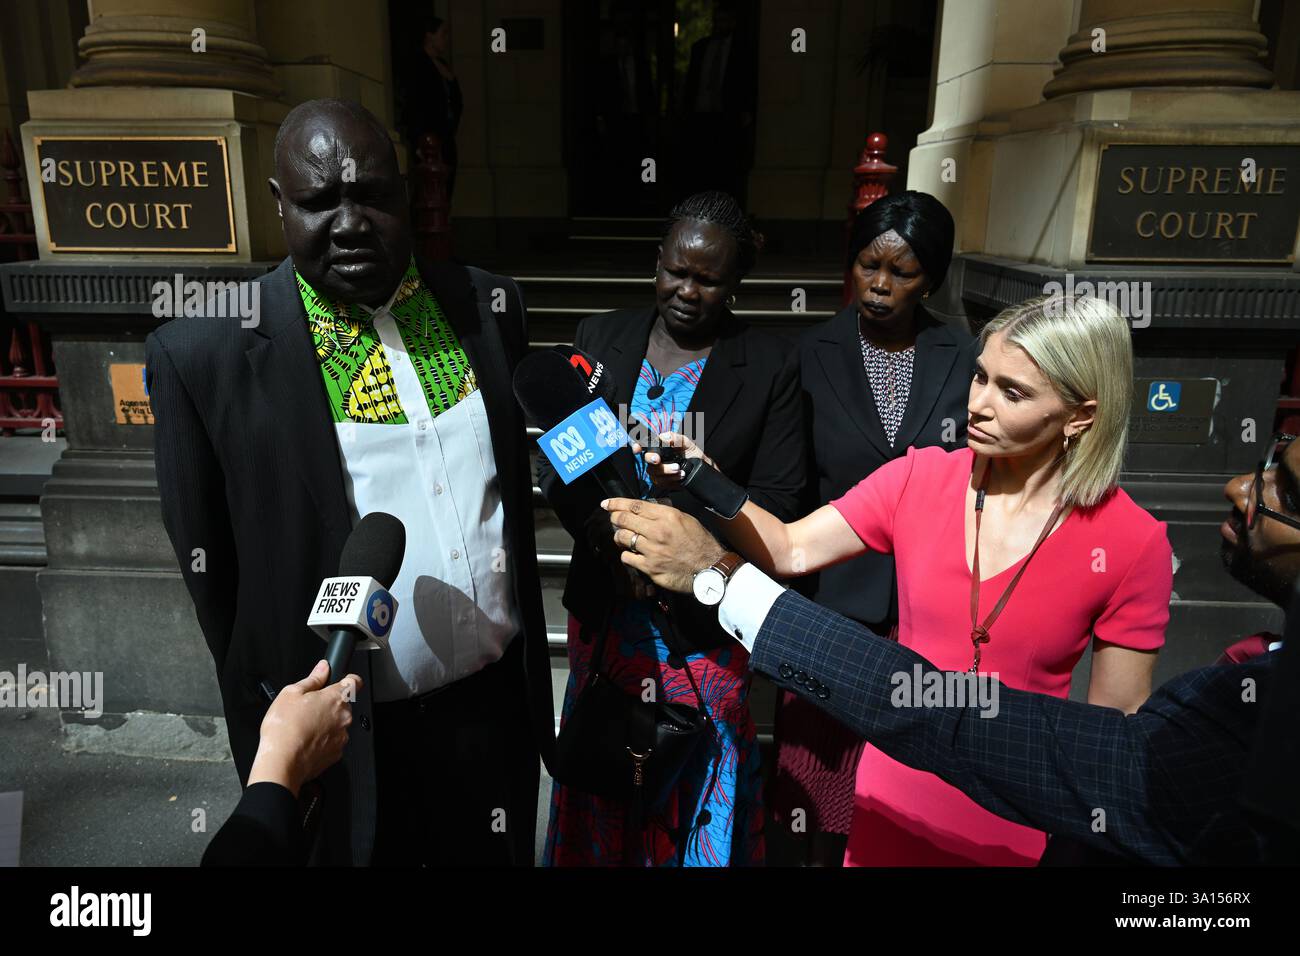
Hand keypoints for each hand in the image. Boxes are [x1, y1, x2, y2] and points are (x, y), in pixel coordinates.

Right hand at [248, 660, 361, 797]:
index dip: (348, 679)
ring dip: (326, 723)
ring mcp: (342, 736)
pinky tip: (306, 740)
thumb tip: (322, 667)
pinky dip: (322, 740)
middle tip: (308, 709)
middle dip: (328, 705)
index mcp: (336, 698)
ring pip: (337, 724)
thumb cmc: (284, 728)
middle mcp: (344, 717)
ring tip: (303, 727)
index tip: (343, 680)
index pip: (355, 682)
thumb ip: (312, 678)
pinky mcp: (336, 753)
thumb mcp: (291, 693)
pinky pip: (332, 741)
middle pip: (343, 705)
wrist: (282, 762)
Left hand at [602, 496, 726, 593]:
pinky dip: (627, 555)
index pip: (634, 506)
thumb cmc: (699, 543)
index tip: (607, 503)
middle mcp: (657, 531)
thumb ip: (665, 512)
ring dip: (620, 537)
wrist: (709, 568)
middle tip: (613, 518)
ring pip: (622, 538)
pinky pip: (627, 557)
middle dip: (614, 518)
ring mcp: (652, 550)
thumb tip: (647, 508)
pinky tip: (633, 554)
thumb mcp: (686, 519)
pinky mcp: (649, 567)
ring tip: (624, 537)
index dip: (617, 503)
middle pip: (624, 520)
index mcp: (667, 516)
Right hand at [631, 431, 716, 491]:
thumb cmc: (692, 454)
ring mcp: (658, 471)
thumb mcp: (686, 443)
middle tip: (662, 461)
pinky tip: (680, 476)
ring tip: (680, 470)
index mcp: (660, 448)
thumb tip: (664, 437)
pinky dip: (671, 479)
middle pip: (647, 460)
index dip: (637, 446)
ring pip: (654, 473)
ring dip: (667, 471)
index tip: (637, 449)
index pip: (644, 446)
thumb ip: (676, 438)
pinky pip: (661, 482)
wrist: (701, 469)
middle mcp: (657, 459)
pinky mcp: (663, 482)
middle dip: (654, 461)